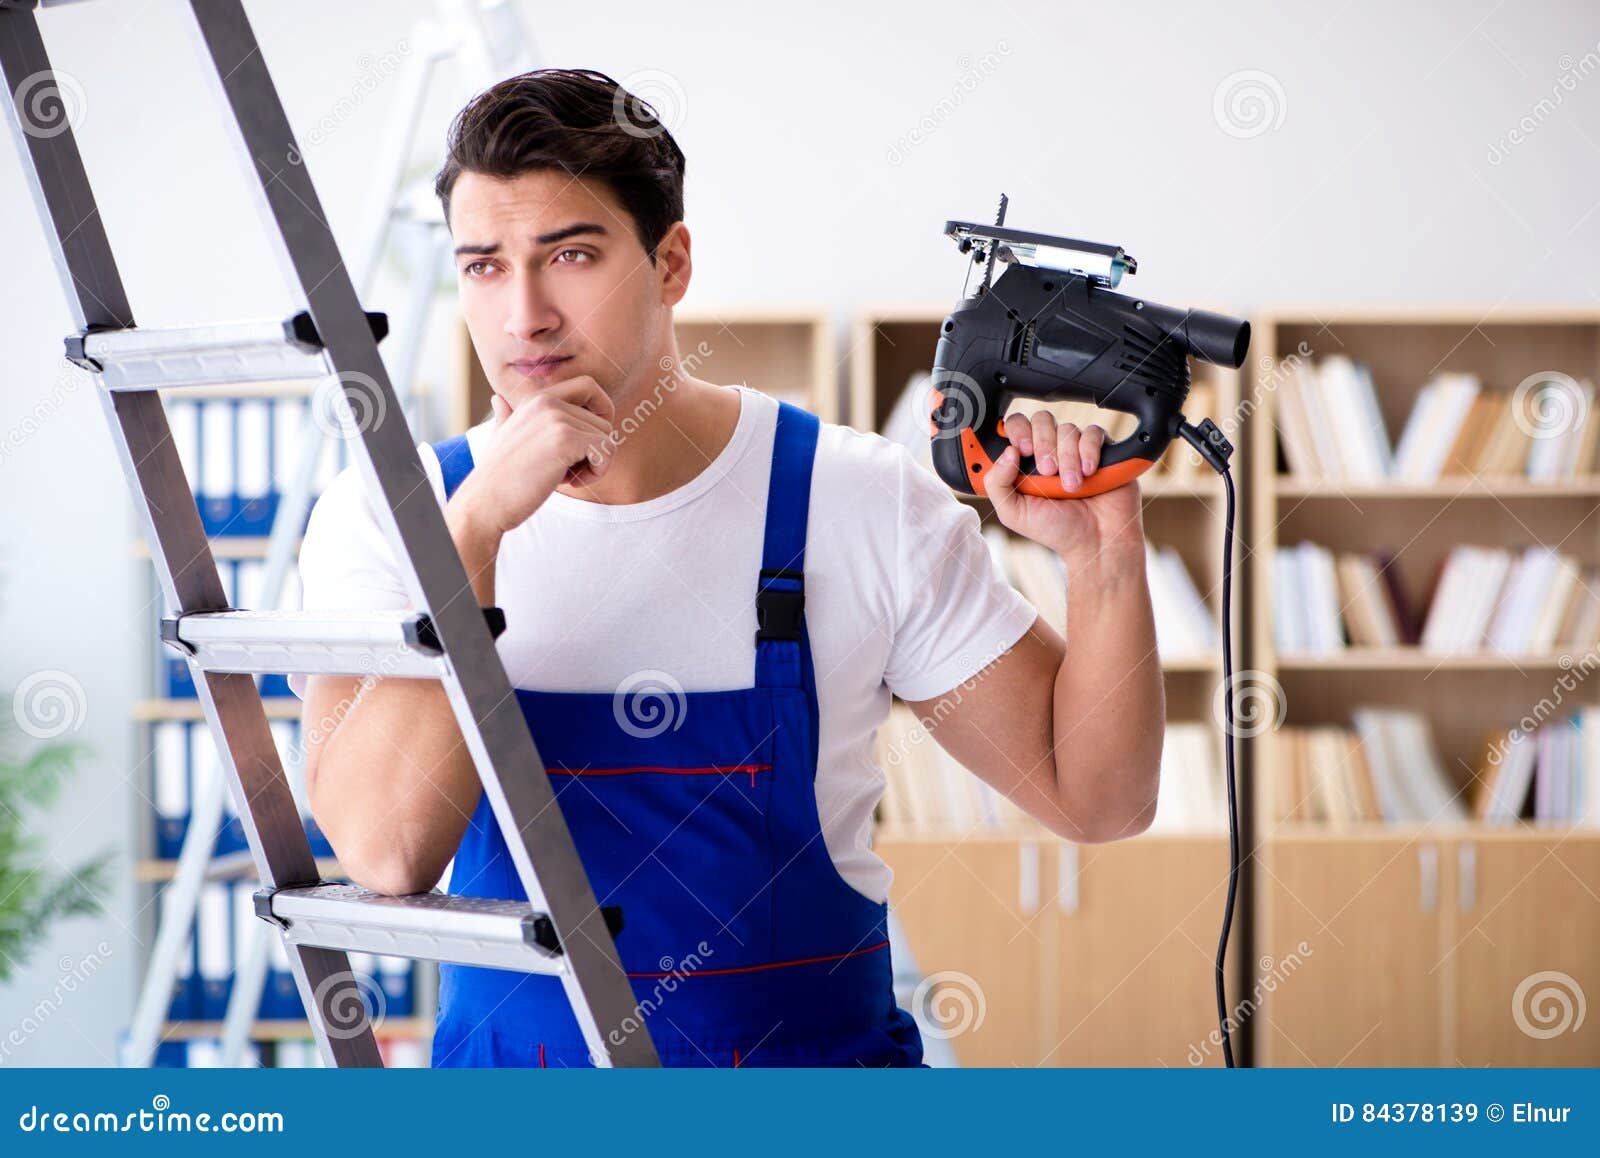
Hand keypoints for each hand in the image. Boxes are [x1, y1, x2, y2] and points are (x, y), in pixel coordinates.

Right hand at [455, 374, 616, 537]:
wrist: (485, 501)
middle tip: (567, 470)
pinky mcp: (566, 439)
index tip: (590, 441)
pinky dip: (597, 473)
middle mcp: (547, 401)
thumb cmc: (497, 476)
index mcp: (537, 398)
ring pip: (607, 438)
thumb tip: (497, 400)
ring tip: (564, 477)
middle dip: (593, 451)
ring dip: (593, 465)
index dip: (601, 412)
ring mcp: (556, 418)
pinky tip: (570, 482)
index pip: (589, 386)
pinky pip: (607, 451)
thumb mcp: (501, 437)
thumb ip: (506, 417)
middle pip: (603, 421)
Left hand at [986, 410, 1144, 570]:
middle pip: (1041, 420)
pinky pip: (1092, 433)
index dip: (1017, 430)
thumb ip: (997, 484)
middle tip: (1047, 471)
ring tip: (1071, 486)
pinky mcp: (1101, 449)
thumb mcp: (1014, 513)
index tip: (1021, 448)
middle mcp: (1049, 450)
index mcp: (1024, 461)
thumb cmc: (1055, 529)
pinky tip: (1089, 474)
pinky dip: (1089, 451)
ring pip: (1067, 429)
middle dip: (1043, 444)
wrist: (1095, 540)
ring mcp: (1075, 448)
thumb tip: (1006, 452)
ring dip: (1067, 458)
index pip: (1016, 426)